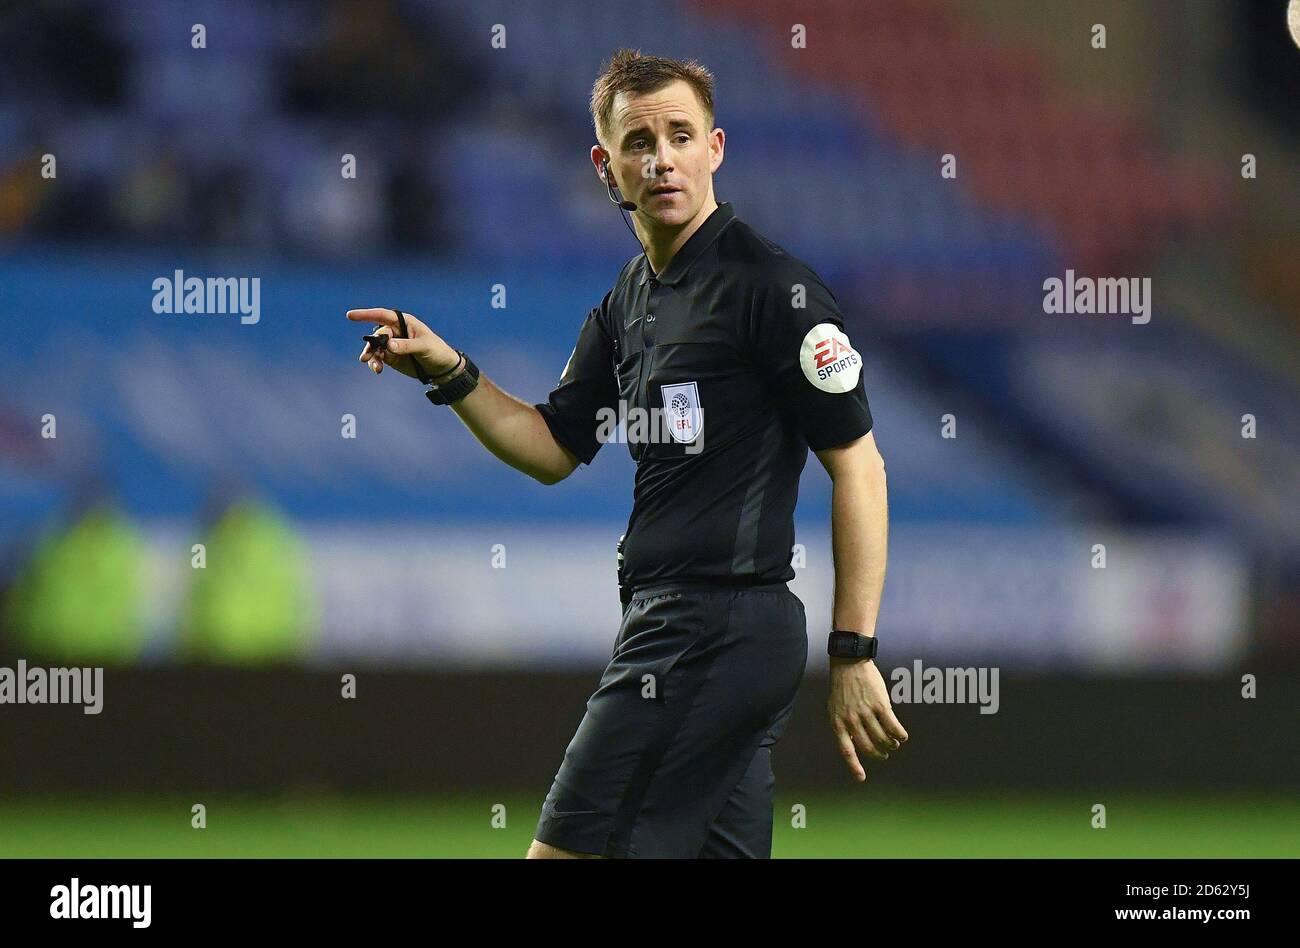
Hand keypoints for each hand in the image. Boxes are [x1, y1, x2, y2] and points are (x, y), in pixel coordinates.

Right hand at [347, 308, 460, 379]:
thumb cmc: (436, 351)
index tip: (350, 315)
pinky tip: (377, 370)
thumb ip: (406, 345)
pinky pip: (378, 358)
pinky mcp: (391, 357)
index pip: (382, 315)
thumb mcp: (424, 347)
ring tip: (375, 367)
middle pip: (377, 335)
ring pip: (375, 348)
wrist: (441, 368)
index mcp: (404, 322)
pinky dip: (376, 363)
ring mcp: (392, 344)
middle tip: (367, 356)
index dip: (365, 314)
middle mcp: (395, 331)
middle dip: (371, 345)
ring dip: (372, 356)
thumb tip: (388, 345)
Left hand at [827, 657, 908, 781]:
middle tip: (885, 754)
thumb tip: (853, 743)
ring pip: (883, 739)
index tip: (861, 779)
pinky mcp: (880, 704)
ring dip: (891, 745)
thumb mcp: (835, 708)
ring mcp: (865, 713)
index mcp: (837, 722)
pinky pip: (893, 726)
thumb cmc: (842, 687)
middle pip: (869, 747)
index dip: (854, 767)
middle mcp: (851, 720)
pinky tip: (902, 736)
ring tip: (894, 744)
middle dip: (879, 754)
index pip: (846, 750)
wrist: (849, 663)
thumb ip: (843, 726)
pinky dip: (900, 734)